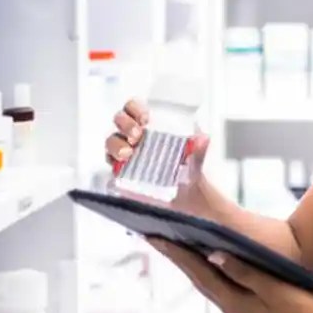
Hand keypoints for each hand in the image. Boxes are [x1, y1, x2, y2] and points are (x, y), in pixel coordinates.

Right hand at [105, 99, 214, 218]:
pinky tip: (120, 169)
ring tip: (127, 154)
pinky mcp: (124, 179)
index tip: (145, 118)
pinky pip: (111, 170)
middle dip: (125, 124)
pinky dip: (112, 168)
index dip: (135, 108)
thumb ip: (201, 147)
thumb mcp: (201, 157)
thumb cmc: (194, 174)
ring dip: (116, 145)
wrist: (193, 203)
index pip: (135, 109)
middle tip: (136, 135)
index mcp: (153, 127)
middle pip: (119, 121)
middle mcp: (138, 140)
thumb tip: (202, 139)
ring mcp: (129, 158)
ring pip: (111, 143)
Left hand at [149, 239, 312, 312]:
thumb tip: (214, 255)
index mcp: (232, 301)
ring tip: (172, 242)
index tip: (154, 235)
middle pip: (195, 276)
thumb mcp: (275, 289)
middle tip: (153, 233)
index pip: (197, 272)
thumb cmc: (303, 312)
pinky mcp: (248, 306)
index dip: (175, 252)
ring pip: (206, 280)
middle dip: (175, 255)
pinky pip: (219, 283)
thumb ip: (245, 272)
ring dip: (188, 261)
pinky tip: (205, 258)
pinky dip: (206, 269)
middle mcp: (230, 306)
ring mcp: (238, 308)